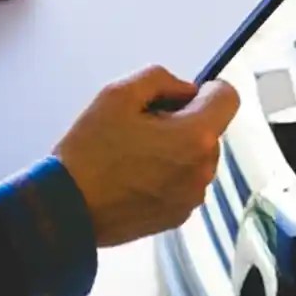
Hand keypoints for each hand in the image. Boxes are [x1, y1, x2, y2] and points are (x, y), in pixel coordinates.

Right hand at [55, 65, 240, 246]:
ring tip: (134, 155)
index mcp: (196, 137)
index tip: (176, 99)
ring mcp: (192, 197)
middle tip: (142, 128)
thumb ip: (161, 79)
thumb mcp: (118, 95)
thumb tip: (186, 89)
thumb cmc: (90, 151)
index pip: (228, 97)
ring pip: (197, 157)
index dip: (205, 90)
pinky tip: (134, 177)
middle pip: (211, 129)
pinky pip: (185, 183)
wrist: (66, 209)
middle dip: (185, 121)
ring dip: (177, 150)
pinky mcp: (178, 216)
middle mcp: (204, 170)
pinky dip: (168, 176)